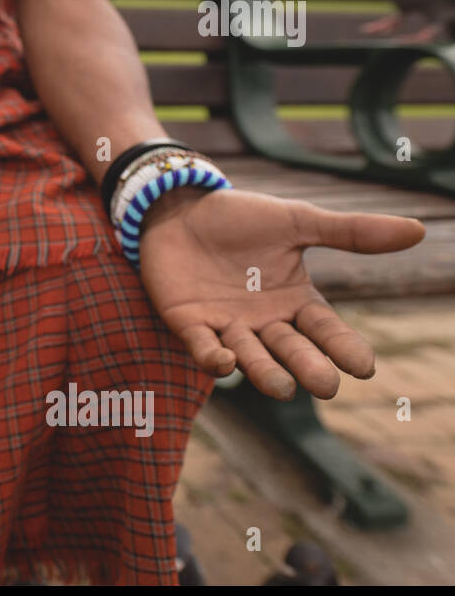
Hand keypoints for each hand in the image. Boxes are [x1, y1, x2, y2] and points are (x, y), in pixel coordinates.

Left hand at [138, 188, 424, 399]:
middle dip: (307, 367)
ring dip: (264, 372)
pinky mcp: (187, 322)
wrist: (177, 207)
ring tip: (283, 388)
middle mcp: (263, 320)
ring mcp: (225, 324)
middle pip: (291, 349)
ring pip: (250, 356)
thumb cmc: (239, 218)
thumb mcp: (297, 222)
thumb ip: (351, 232)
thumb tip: (418, 230)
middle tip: (325, 386)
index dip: (343, 347)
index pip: (325, 329)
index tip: (365, 367)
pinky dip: (213, 357)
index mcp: (294, 300)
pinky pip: (201, 346)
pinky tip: (225, 362)